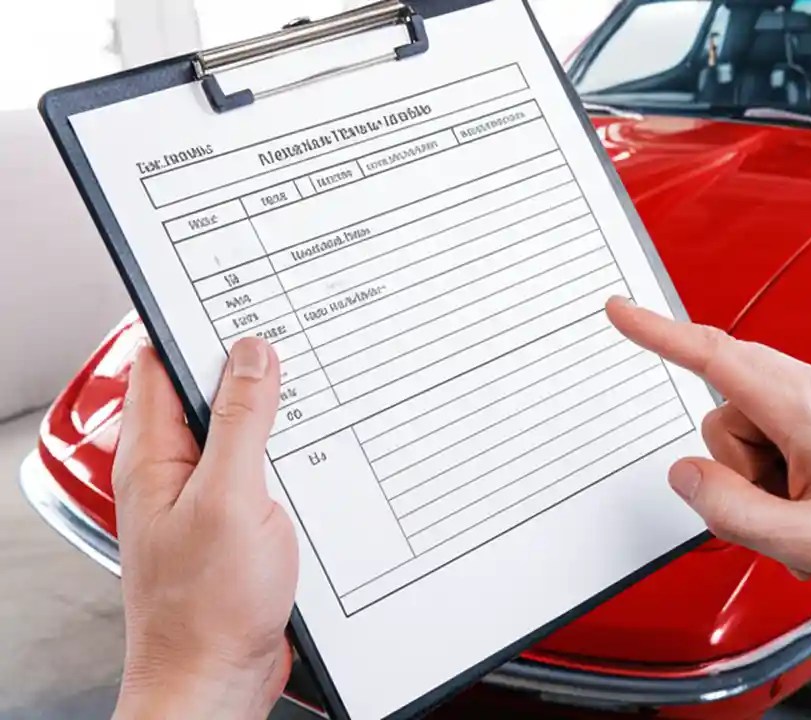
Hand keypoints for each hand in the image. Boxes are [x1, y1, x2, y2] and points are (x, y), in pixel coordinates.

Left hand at [112, 339, 297, 719]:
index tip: (245, 301)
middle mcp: (175, 470)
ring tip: (316, 395)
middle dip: (252, 364)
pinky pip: (264, 470)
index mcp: (154, 455)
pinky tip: (321, 454)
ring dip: (280, 414)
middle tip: (298, 343)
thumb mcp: (230, 499)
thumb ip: (243, 422)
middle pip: (209, 392)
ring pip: (244, 431)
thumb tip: (251, 356)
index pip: (161, 362)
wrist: (217, 679)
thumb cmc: (205, 608)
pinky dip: (293, 454)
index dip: (198, 324)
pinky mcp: (239, 523)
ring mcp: (208, 497)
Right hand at [606, 298, 810, 580]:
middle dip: (736, 470)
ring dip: (763, 481)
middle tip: (783, 508)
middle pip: (722, 416)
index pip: (708, 355)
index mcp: (796, 404)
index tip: (619, 311)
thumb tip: (686, 477)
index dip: (655, 333)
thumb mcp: (810, 538)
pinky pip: (774, 441)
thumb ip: (731, 512)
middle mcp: (805, 389)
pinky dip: (782, 479)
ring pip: (746, 434)